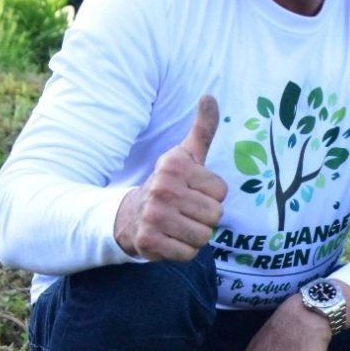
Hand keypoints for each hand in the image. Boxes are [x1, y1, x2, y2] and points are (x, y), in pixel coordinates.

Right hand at [114, 95, 226, 259]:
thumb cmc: (167, 185)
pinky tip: (169, 240)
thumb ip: (201, 129)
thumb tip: (209, 96)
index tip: (191, 192)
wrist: (128, 216)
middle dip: (204, 218)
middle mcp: (162, 188)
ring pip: (204, 237)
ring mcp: (154, 216)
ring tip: (177, 225)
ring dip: (195, 236)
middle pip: (215, 216)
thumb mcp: (184, 156)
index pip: (221, 192)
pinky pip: (188, 254)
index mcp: (174, 166)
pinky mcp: (149, 242)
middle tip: (184, 212)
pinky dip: (183, 251)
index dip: (211, 196)